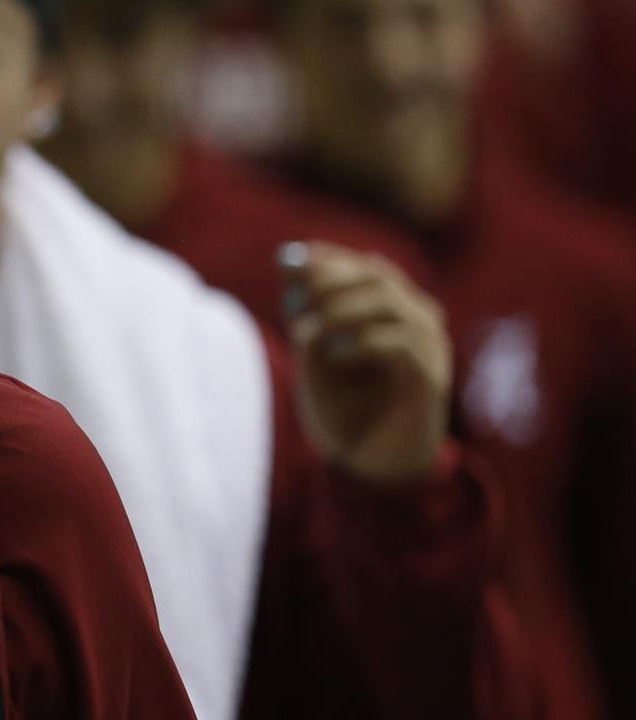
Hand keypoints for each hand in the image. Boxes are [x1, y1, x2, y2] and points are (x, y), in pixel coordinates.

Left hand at [279, 241, 450, 484]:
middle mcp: (415, 319)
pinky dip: (365, 340)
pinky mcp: (432, 377)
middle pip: (377, 275)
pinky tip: (336, 354)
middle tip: (294, 299)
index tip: (287, 258)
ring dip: (342, 308)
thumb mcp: (312, 353)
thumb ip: (306, 311)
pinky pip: (404, 342)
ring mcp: (429, 346)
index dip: (327, 257)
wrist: (367, 462)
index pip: (363, 265)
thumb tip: (288, 261)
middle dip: (329, 281)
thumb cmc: (341, 405)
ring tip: (311, 329)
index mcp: (390, 310)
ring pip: (391, 301)